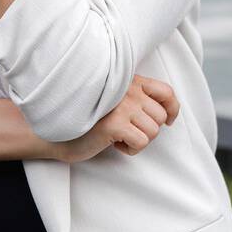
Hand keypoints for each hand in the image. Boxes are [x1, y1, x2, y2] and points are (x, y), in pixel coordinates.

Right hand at [59, 75, 180, 162]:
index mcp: (130, 81)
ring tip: (118, 136)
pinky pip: (141, 143)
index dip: (173, 109)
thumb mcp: (117, 101)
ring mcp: (122, 106)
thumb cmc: (89, 119)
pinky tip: (113, 143)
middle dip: (148, 130)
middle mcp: (128, 90)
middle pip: (161, 117)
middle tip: (127, 131)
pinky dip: (130, 149)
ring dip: (137, 141)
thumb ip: (138, 99)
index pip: (166, 91)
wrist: (58, 132)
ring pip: (153, 132)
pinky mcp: (114, 124)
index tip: (169, 121)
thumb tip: (168, 114)